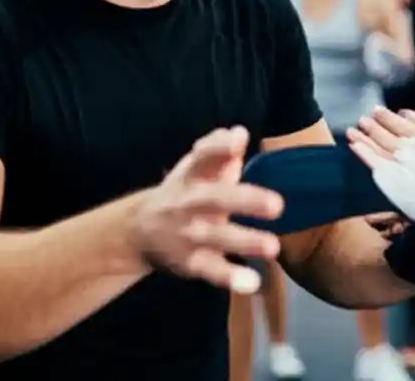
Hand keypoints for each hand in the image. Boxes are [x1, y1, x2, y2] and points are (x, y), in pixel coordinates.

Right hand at [129, 127, 283, 294]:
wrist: (136, 230)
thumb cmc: (185, 191)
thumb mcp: (197, 166)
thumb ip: (220, 149)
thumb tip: (239, 132)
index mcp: (192, 174)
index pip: (203, 155)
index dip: (218, 146)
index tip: (237, 141)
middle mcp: (188, 202)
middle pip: (216, 198)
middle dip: (246, 201)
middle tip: (277, 205)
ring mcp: (188, 233)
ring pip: (217, 237)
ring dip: (245, 242)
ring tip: (273, 247)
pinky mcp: (190, 262)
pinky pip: (211, 270)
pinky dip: (230, 278)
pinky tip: (252, 283)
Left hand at [347, 108, 414, 244]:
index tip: (406, 113)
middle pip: (405, 133)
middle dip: (388, 122)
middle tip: (374, 112)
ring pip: (387, 143)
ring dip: (371, 131)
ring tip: (359, 122)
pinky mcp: (402, 181)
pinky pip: (376, 161)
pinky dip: (364, 150)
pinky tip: (352, 141)